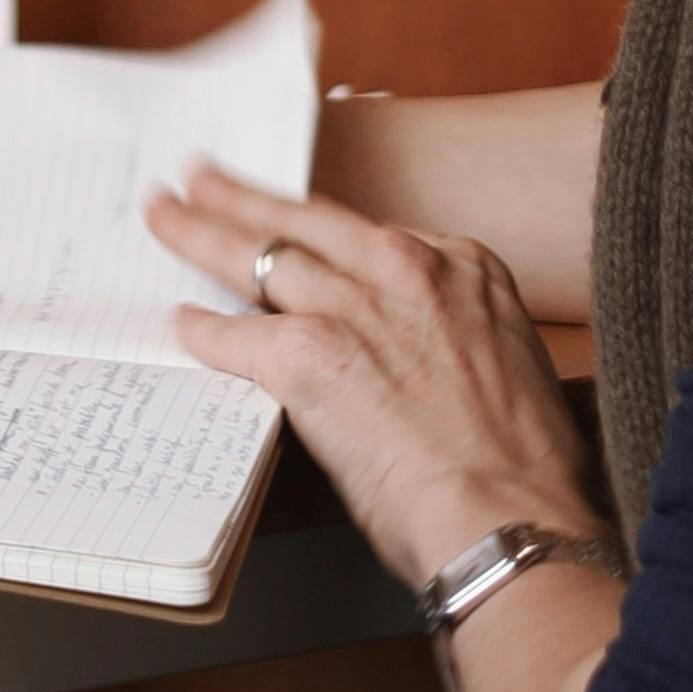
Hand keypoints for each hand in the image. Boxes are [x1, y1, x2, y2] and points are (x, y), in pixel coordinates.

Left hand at [148, 160, 608, 597]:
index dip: (324, 235)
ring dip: (202, 234)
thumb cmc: (525, 467)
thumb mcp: (506, 364)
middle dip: (245, 197)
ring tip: (167, 218)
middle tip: (201, 178)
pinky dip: (204, 330)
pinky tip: (182, 324)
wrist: (513, 514)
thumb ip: (451, 337)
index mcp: (464, 266)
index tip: (300, 228)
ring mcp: (354, 305)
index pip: (369, 236)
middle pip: (304, 221)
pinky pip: (236, 332)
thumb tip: (415, 359)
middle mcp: (407, 268)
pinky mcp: (309, 352)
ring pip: (259, 255)